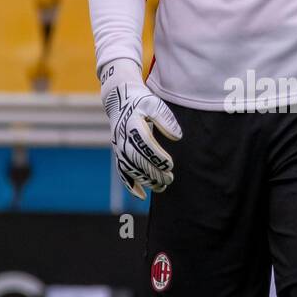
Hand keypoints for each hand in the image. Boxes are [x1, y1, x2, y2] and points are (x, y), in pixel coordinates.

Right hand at [102, 78, 181, 198]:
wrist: (119, 100)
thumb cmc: (141, 102)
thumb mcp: (154, 104)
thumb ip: (166, 119)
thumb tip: (177, 137)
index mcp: (132, 125)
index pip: (144, 144)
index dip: (156, 157)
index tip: (170, 164)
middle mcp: (122, 139)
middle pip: (137, 160)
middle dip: (153, 172)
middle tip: (170, 179)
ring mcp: (118, 148)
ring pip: (130, 169)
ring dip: (145, 180)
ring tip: (162, 187)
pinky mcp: (118, 154)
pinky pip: (122, 172)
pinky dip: (130, 185)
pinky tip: (142, 195)